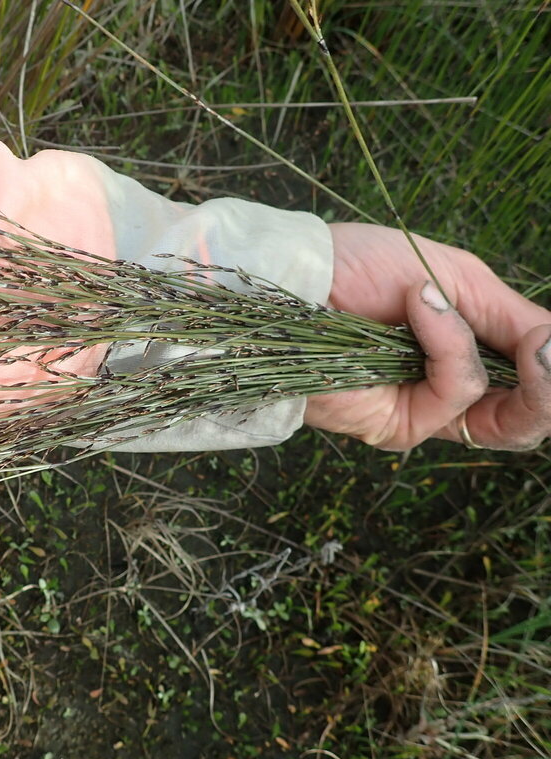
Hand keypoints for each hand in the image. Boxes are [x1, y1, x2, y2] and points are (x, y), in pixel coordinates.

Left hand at [303, 223, 550, 450]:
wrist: (297, 273)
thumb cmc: (360, 267)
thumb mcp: (456, 280)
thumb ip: (515, 320)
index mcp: (468, 359)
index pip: (536, 386)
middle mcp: (450, 397)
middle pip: (529, 421)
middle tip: (546, 349)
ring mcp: (424, 416)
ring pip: (506, 418)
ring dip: (484, 346)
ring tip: (434, 298)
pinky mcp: (397, 427)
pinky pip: (455, 394)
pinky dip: (448, 345)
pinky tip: (418, 306)